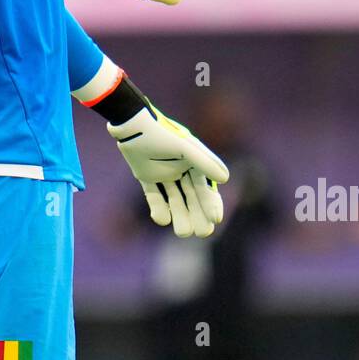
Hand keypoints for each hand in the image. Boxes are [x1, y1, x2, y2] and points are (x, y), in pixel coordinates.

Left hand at [109, 102, 228, 236]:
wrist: (132, 126)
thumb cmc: (161, 134)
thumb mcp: (185, 148)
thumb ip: (204, 163)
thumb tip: (226, 179)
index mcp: (194, 161)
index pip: (206, 187)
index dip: (211, 203)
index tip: (215, 219)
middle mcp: (181, 167)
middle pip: (192, 197)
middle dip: (197, 214)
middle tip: (203, 233)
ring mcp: (164, 172)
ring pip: (174, 199)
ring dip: (180, 215)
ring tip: (183, 233)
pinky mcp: (146, 175)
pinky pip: (154, 195)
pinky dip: (158, 207)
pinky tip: (162, 220)